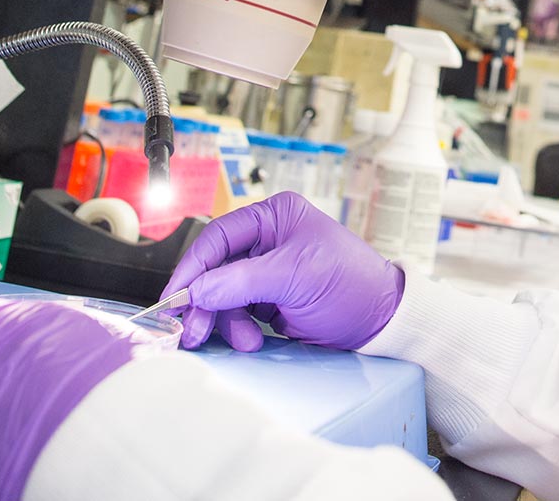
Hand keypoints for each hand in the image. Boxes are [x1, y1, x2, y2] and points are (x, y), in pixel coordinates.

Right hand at [164, 191, 404, 352]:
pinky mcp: (271, 300)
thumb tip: (197, 290)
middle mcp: (268, 240)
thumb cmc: (352, 285)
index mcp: (275, 217)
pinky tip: (253, 340)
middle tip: (194, 331)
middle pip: (216, 269)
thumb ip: (241, 282)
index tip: (176, 296)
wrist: (381, 322)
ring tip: (246, 341)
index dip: (193, 267)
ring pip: (223, 296)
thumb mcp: (295, 276)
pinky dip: (240, 330)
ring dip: (227, 322)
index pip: (219, 237)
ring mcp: (268, 272)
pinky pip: (238, 313)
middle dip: (205, 302)